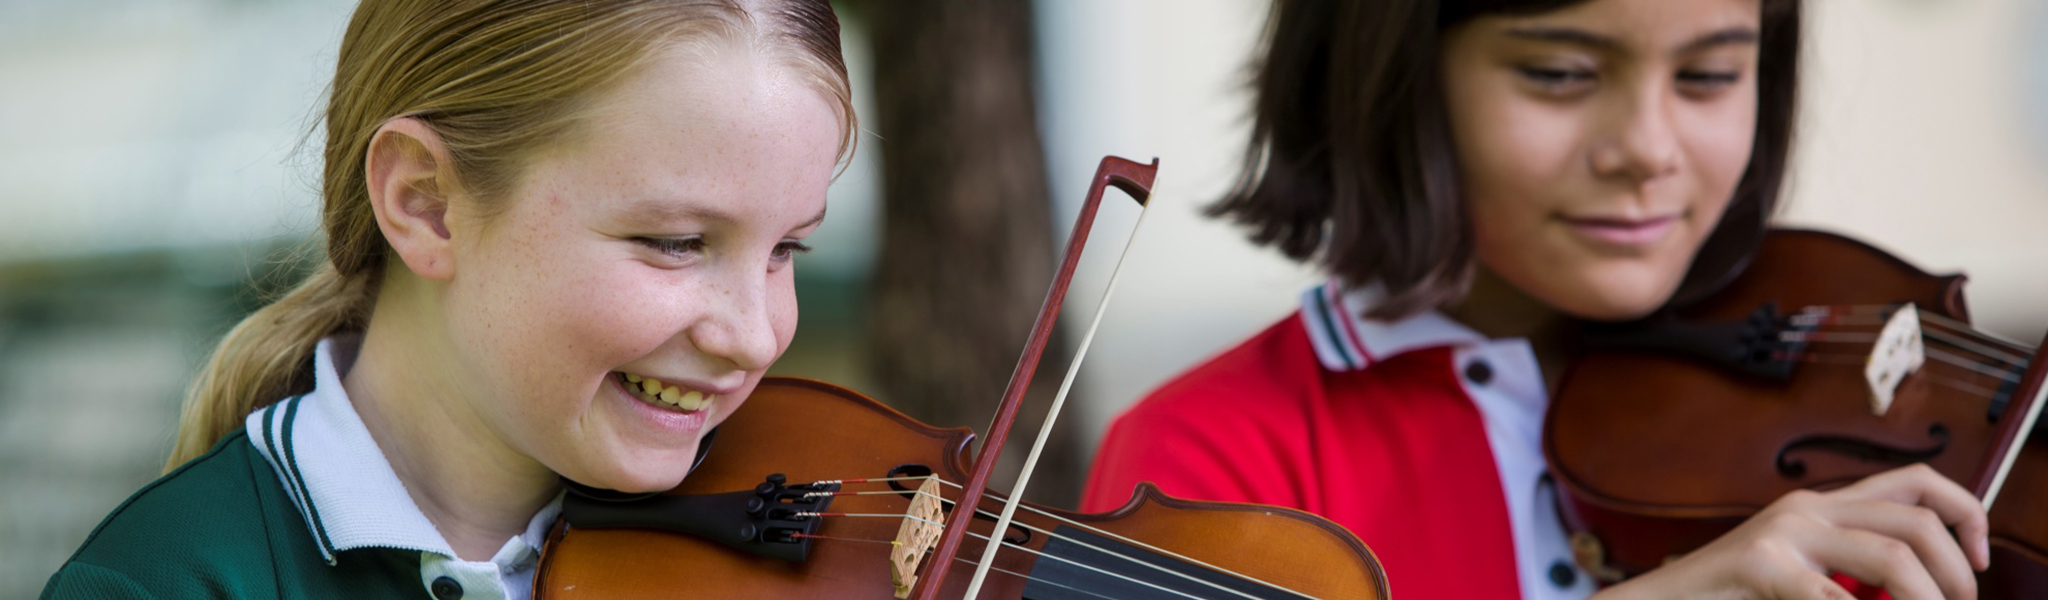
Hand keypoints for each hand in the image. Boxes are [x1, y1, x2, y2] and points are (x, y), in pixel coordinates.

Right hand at [1593, 463, 1989, 599]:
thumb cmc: (1732, 595)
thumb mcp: (1803, 575)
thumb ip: (1850, 572)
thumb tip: (1921, 589)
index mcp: (1820, 508)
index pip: (1916, 484)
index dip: (1966, 515)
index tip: (1979, 564)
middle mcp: (1806, 510)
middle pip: (1915, 520)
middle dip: (1955, 572)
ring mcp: (1782, 535)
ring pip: (1891, 555)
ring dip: (1925, 597)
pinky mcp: (1760, 564)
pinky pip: (1832, 595)